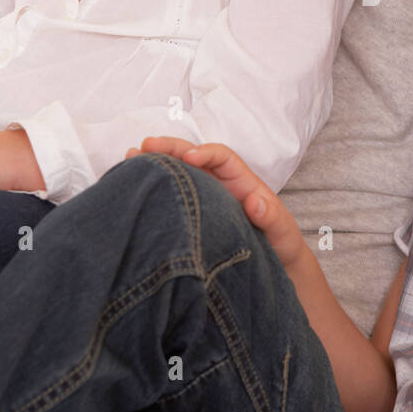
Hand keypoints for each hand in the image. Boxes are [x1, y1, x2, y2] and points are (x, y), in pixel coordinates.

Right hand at [127, 137, 306, 271]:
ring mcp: (205, 198)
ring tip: (130, 157)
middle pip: (193, 157)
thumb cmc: (281, 243)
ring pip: (179, 173)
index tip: (190, 156)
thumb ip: (271, 216)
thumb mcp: (282, 231)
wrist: (277, 265)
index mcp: (242, 183)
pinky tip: (134, 184)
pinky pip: (173, 195)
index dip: (206, 153)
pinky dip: (155, 187)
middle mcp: (221, 185)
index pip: (222, 157)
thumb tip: (256, 202)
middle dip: (171, 149)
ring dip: (157, 164)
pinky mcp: (193, 214)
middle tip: (145, 145)